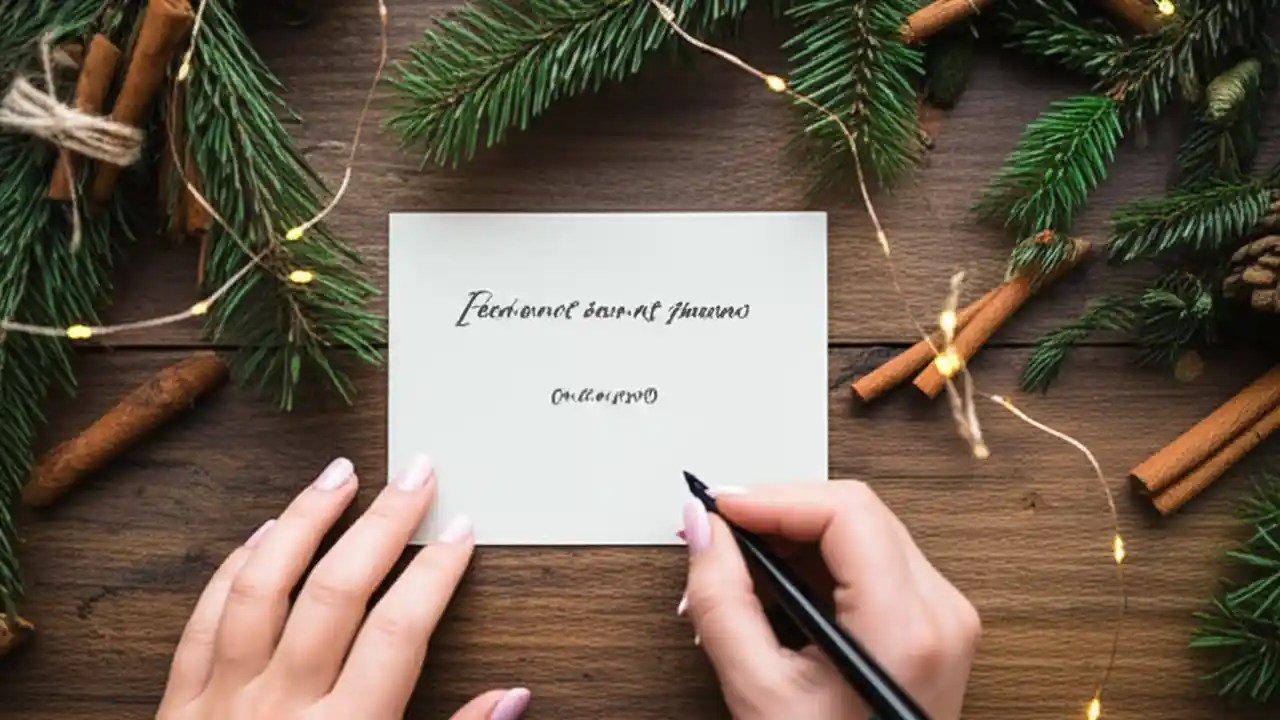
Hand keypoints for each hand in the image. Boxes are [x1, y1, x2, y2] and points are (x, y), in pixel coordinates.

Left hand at [158, 455, 530, 719]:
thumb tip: (514, 697)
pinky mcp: (178, 706)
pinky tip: (263, 532)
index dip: (436, 573)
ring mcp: (222, 701)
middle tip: (417, 474)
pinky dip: (235, 568)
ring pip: (262, 585)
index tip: (463, 530)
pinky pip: (204, 619)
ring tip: (339, 474)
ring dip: (304, 520)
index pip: (399, 631)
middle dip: (384, 523)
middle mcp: (280, 708)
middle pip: (337, 590)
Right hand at [680, 481, 979, 719]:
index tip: (720, 508)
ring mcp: (944, 616)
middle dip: (778, 513)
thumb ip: (724, 600)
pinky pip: (872, 560)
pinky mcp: (932, 623)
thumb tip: (702, 530)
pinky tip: (774, 585)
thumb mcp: (760, 693)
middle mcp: (941, 610)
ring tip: (737, 569)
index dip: (773, 497)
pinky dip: (817, 561)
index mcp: (908, 627)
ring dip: (793, 536)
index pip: (844, 511)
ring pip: (862, 530)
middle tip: (720, 535)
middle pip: (855, 512)